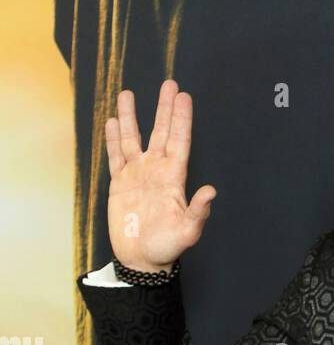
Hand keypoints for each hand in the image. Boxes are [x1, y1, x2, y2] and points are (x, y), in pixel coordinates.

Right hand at [105, 78, 215, 271]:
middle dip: (164, 109)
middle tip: (169, 83)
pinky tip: (111, 122)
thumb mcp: (187, 232)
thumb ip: (198, 211)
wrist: (141, 260)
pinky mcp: (119, 184)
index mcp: (174, 178)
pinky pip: (115, 156)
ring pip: (133, 139)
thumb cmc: (167, 248)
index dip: (181, 119)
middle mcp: (156, 171)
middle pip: (160, 132)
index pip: (179, 141)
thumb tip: (211, 191)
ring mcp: (137, 175)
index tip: (184, 96)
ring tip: (127, 93)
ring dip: (131, 117)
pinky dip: (112, 139)